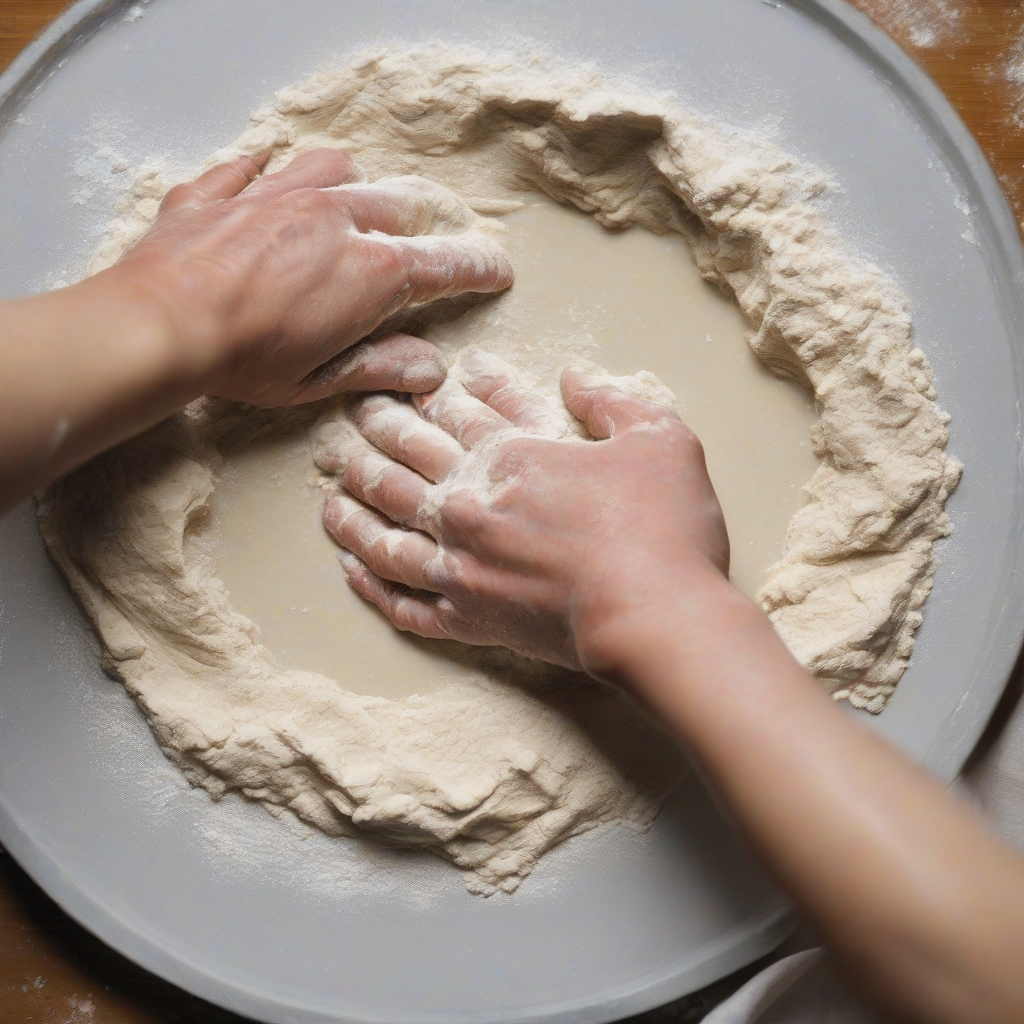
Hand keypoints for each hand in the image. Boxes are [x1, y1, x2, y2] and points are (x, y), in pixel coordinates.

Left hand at [103, 149, 513, 404]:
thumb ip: (380, 367)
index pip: (441, 265)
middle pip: (394, 207)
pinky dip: (263, 170)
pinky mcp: (224, 191)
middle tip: (426, 234)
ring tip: (351, 192)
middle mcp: (333, 219)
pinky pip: (251, 165)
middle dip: (419, 222)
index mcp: (369, 273)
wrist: (157, 327)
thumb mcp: (319, 380)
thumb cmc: (241, 361)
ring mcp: (277, 196)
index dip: (474, 268)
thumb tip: (432, 370)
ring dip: (350, 181)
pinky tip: (262, 171)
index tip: (495, 269)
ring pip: (331, 167)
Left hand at [316, 350, 728, 672]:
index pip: (456, 415)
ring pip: (383, 533)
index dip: (432, 393)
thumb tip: (576, 377)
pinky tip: (351, 569)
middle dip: (371, 436)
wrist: (655, 620)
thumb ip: (612, 400)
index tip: (414, 380)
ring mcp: (461, 568)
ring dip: (351, 510)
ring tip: (328, 494)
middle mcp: (469, 508)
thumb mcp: (660, 437)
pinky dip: (371, 586)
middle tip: (347, 419)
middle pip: (402, 464)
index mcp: (511, 458)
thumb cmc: (662, 528)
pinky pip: (401, 604)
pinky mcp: (466, 621)